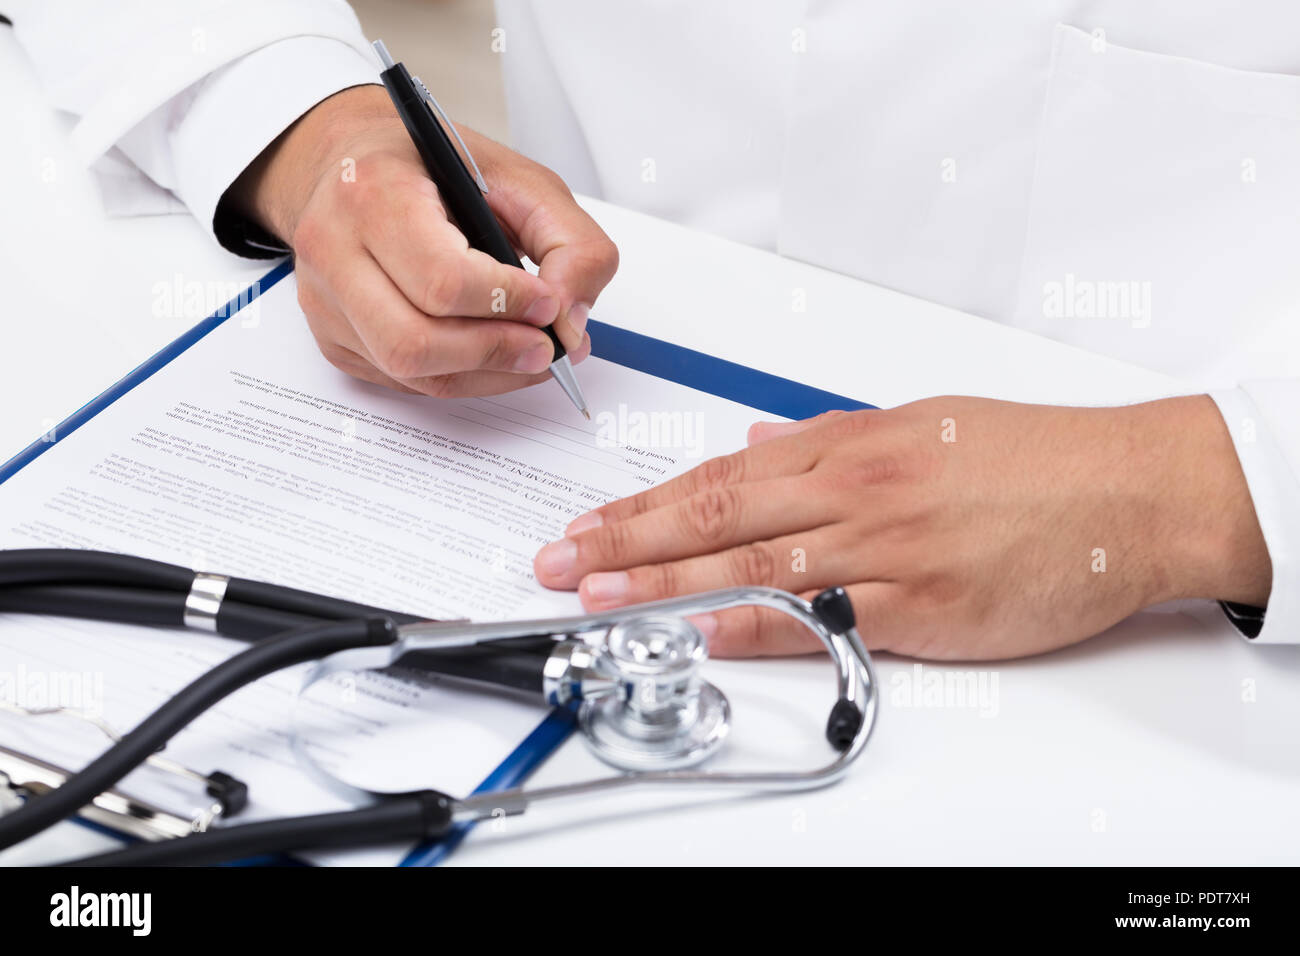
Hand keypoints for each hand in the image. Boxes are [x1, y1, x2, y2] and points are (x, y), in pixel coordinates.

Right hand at [230, 85, 617, 396]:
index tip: (548, 304)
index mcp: (375, 192)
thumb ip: (571, 243)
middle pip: (415, 341)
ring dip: (483, 374)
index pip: (442, 280)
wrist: (354, 164)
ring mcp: (324, 300)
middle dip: (495, 352)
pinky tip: (488, 353)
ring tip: (528, 353)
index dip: (506, 304)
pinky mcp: (331, 337)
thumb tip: (570, 322)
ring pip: (408, 371)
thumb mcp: (522, 179)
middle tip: (546, 347)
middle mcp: (333, 248)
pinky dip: (459, 377)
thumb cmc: (433, 169)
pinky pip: (400, 381)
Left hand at [533, 395, 1271, 659]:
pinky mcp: (920, 605)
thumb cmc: (1032, 456)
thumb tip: (756, 439)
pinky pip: (819, 617)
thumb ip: (828, 437)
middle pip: (714, 516)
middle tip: (561, 561)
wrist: (1126, 489)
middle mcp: (853, 489)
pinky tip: (699, 630)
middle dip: (625, 541)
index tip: (590, 522)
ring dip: (663, 584)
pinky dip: (752, 625)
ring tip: (599, 598)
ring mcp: (883, 548)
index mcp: (848, 443)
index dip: (644, 503)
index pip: (718, 474)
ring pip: (750, 566)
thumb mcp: (919, 422)